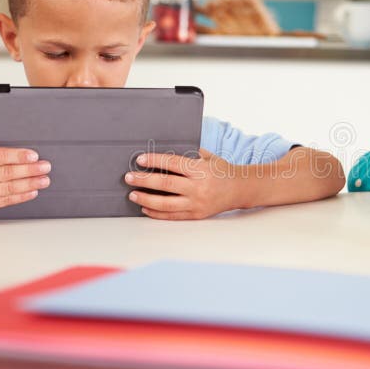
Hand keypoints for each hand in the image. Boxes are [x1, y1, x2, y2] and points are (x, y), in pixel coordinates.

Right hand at [0, 147, 50, 215]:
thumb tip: (21, 158)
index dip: (18, 156)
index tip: (34, 155)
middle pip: (7, 173)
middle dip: (30, 170)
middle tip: (45, 167)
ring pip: (8, 188)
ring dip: (30, 184)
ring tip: (44, 179)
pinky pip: (5, 200)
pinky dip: (21, 196)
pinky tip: (32, 191)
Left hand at [124, 149, 240, 219]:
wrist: (240, 189)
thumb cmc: (221, 170)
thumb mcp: (207, 157)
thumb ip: (188, 154)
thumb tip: (162, 153)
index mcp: (200, 170)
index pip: (173, 163)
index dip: (155, 160)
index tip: (140, 160)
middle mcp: (198, 187)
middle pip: (166, 184)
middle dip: (144, 180)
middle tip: (129, 177)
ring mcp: (197, 203)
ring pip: (166, 203)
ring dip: (146, 199)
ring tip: (133, 194)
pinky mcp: (197, 215)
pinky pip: (173, 215)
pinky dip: (157, 212)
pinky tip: (145, 207)